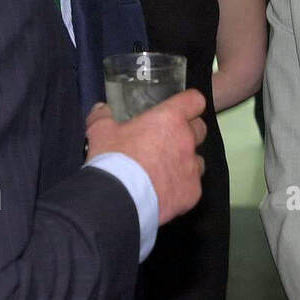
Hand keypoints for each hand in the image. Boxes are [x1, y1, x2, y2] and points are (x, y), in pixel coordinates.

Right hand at [85, 90, 206, 224]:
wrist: (118, 199)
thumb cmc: (113, 160)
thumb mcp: (100, 133)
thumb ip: (102, 117)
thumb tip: (101, 110)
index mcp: (169, 119)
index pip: (194, 100)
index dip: (189, 104)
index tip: (182, 109)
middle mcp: (186, 140)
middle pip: (199, 129)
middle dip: (187, 133)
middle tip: (167, 141)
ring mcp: (192, 167)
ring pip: (198, 160)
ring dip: (186, 162)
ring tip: (166, 171)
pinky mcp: (193, 192)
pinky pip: (192, 186)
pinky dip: (182, 188)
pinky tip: (166, 193)